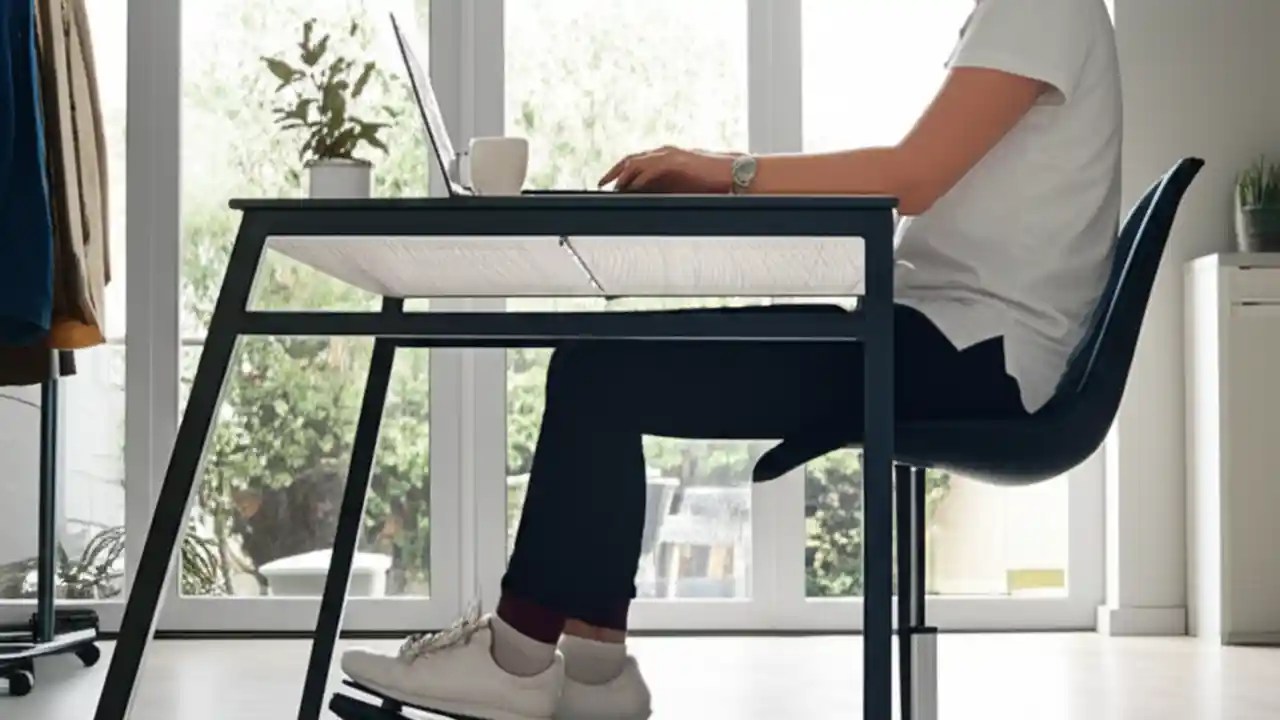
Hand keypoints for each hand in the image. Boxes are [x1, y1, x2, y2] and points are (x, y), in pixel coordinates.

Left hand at [599, 146, 735, 193]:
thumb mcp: (684, 186)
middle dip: (614, 171)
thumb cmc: (715, 181)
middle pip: (631, 159)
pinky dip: (639, 178)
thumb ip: (666, 188)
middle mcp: (665, 153)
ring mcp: (671, 156)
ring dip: (623, 175)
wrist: (736, 174)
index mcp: (666, 157)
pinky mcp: (678, 162)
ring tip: (611, 187)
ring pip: (638, 162)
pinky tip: (630, 188)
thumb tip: (647, 199)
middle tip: (601, 184)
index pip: (636, 161)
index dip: (619, 171)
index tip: (608, 183)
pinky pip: (652, 169)